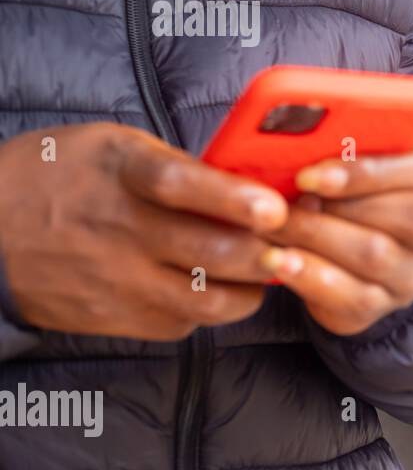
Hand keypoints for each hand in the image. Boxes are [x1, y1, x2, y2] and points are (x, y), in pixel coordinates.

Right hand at [0, 124, 287, 339]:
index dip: (231, 199)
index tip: (274, 208)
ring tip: (265, 268)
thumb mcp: (109, 146)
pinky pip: (185, 323)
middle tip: (296, 246)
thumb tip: (248, 183)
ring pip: (207, 300)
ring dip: (251, 288)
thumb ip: (176, 164)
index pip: (179, 186)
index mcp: (120, 172)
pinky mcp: (118, 319)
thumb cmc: (59, 177)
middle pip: (208, 253)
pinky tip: (220, 288)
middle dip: (265, 254)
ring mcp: (118, 281)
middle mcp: (120, 231)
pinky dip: (213, 308)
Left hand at [262, 147, 412, 335]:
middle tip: (285, 198)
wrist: (372, 239)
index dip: (371, 172)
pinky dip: (311, 277)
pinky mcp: (387, 306)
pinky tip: (279, 261)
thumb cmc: (367, 183)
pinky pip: (354, 297)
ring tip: (272, 223)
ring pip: (377, 256)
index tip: (312, 173)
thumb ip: (363, 136)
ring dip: (316, 236)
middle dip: (341, 205)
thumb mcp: (375, 153)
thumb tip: (316, 120)